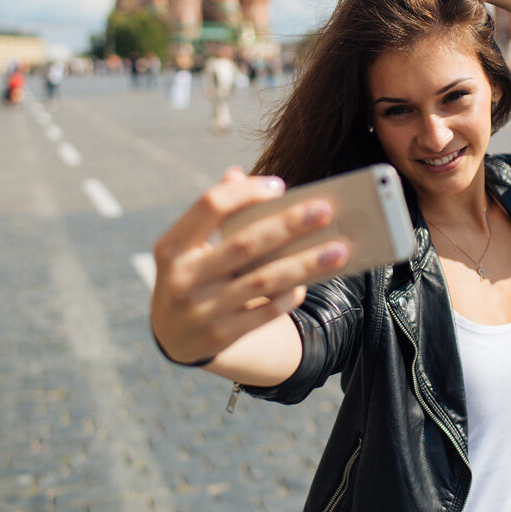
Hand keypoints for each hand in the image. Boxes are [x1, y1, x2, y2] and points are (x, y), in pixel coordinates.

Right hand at [150, 167, 349, 365]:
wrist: (173, 336)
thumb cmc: (192, 274)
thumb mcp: (191, 246)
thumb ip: (213, 213)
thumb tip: (237, 174)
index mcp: (171, 246)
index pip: (210, 206)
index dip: (245, 193)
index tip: (280, 185)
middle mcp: (182, 278)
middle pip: (245, 243)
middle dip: (289, 225)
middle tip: (326, 210)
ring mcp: (200, 310)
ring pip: (263, 280)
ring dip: (305, 263)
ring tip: (338, 250)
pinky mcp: (219, 336)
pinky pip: (265, 313)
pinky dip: (289, 295)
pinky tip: (307, 282)